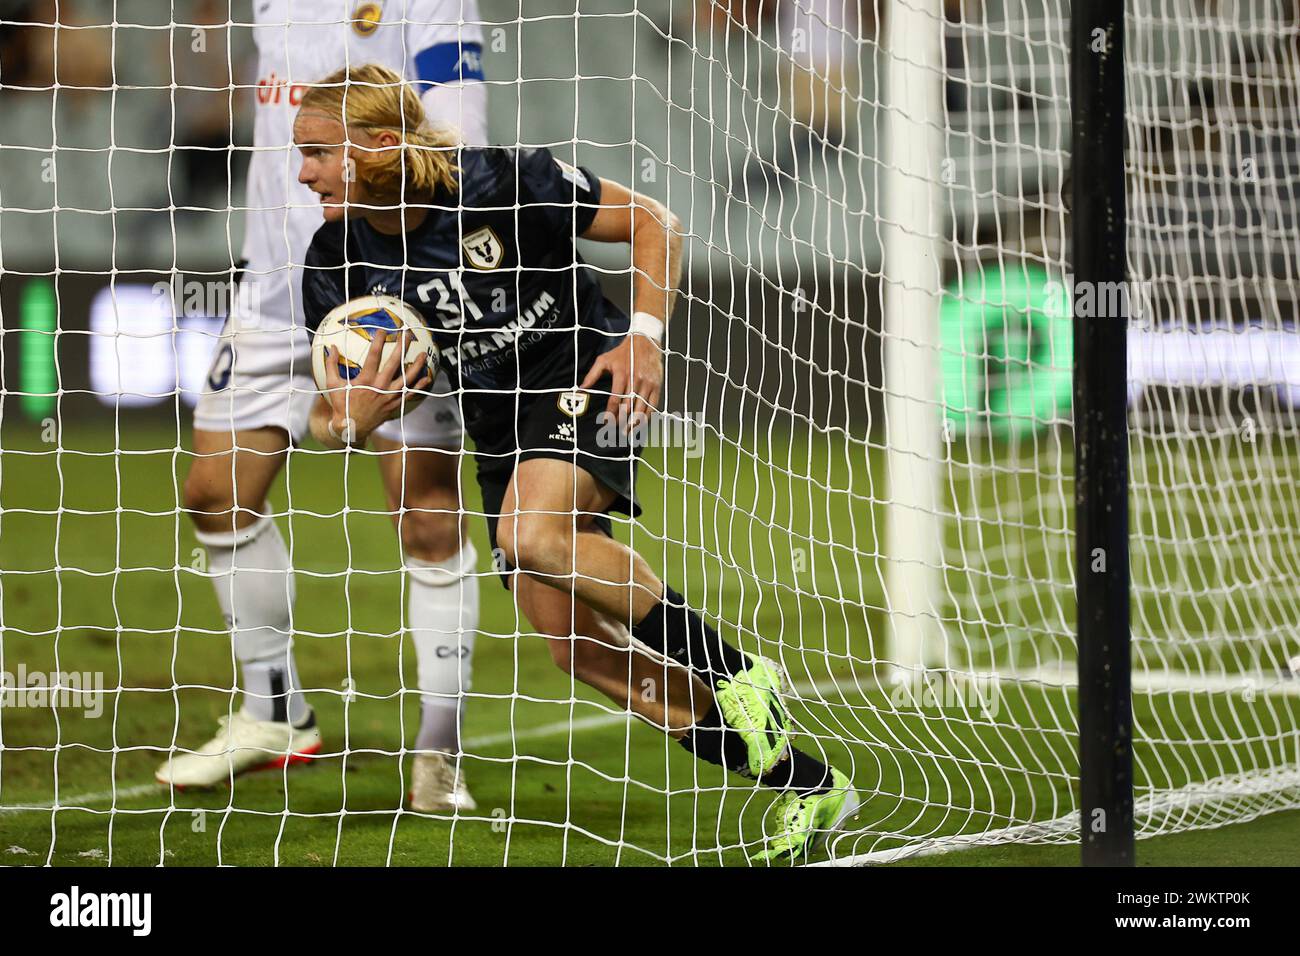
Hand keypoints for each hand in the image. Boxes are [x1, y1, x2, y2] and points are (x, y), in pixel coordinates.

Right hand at [322, 328, 431, 443]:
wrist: (351, 427)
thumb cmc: (342, 404)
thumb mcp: (332, 384)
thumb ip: (331, 365)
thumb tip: (331, 348)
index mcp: (365, 380)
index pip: (374, 356)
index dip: (378, 342)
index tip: (383, 330)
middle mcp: (380, 387)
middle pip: (394, 364)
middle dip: (401, 348)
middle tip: (407, 336)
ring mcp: (389, 396)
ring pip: (406, 379)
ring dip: (416, 366)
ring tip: (423, 355)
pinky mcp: (394, 404)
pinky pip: (410, 394)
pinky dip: (419, 386)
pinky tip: (427, 377)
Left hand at [580, 332, 662, 427]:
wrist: (645, 341)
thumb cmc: (623, 352)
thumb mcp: (604, 359)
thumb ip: (592, 375)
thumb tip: (581, 388)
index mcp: (622, 374)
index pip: (615, 399)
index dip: (610, 413)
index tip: (606, 421)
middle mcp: (635, 380)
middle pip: (628, 407)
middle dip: (622, 421)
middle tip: (616, 430)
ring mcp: (647, 384)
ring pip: (641, 408)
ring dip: (634, 423)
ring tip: (628, 431)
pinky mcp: (656, 385)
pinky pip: (653, 405)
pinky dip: (647, 416)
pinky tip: (641, 423)